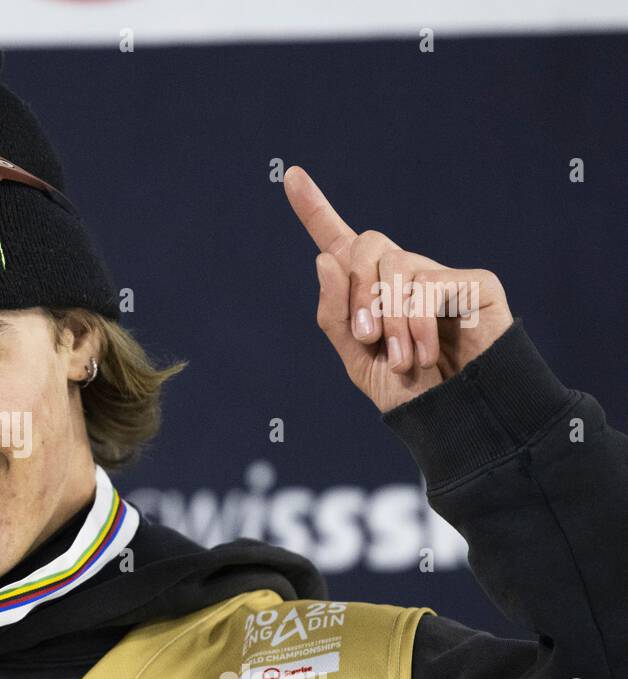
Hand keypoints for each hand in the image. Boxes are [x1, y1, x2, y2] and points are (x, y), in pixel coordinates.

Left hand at [283, 166, 513, 413]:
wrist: (455, 416)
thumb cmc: (407, 391)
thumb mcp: (357, 358)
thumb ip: (335, 314)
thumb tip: (325, 259)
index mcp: (368, 290)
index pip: (339, 241)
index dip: (314, 208)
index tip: (291, 175)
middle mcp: (402, 273)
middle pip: (365, 244)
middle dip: (356, 293)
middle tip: (367, 337)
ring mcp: (437, 274)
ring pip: (395, 265)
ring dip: (389, 317)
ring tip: (400, 359)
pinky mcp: (474, 282)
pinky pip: (428, 285)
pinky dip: (417, 323)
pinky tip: (424, 353)